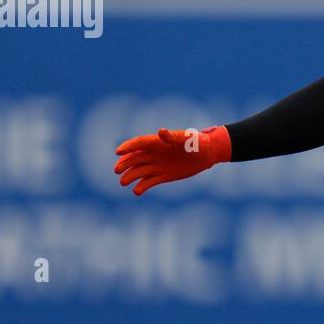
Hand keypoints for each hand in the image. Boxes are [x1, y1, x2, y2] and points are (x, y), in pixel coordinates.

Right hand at [114, 126, 230, 195]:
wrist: (206, 154)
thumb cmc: (198, 142)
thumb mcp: (187, 139)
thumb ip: (173, 137)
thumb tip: (160, 132)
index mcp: (158, 142)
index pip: (139, 144)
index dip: (128, 147)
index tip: (118, 152)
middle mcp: (154, 154)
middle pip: (135, 158)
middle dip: (124, 163)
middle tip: (116, 170)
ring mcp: (158, 165)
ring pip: (139, 170)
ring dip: (130, 176)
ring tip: (123, 182)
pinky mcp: (163, 176)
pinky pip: (149, 181)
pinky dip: (142, 186)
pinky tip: (136, 192)